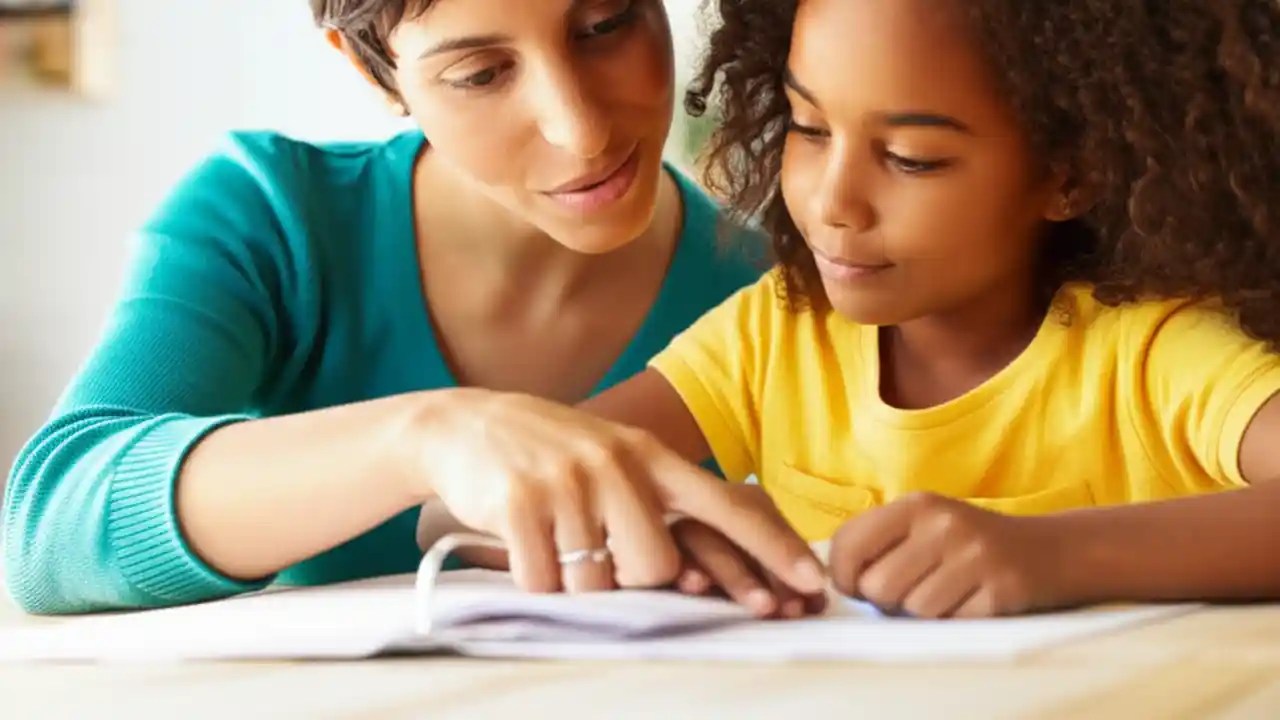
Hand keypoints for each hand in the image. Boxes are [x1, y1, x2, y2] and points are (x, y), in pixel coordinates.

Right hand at [404, 390, 825, 597]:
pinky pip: (543, 580)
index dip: (771, 549)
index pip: (727, 505)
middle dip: (627, 577)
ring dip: (572, 578)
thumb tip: (701, 576)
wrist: (464, 425)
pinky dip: (532, 578)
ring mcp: (568, 480)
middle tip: (593, 550)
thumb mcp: (614, 460)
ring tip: (550, 536)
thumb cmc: (551, 455)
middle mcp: (616, 463)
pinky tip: (521, 541)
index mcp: (650, 455)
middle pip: (655, 565)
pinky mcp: (521, 502)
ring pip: (597, 580)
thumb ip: (658, 506)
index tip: (812, 584)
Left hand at [829, 493, 1061, 618]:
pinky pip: (951, 623)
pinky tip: (968, 602)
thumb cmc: (967, 544)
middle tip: (906, 593)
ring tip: (942, 594)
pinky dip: (953, 620)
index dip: (844, 576)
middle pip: (878, 585)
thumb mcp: (923, 524)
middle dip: (885, 600)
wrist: (1046, 552)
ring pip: (914, 610)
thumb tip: (835, 579)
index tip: (858, 584)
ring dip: (921, 614)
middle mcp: (943, 524)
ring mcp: (974, 556)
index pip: (849, 543)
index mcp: (916, 505)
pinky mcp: (999, 590)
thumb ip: (878, 542)